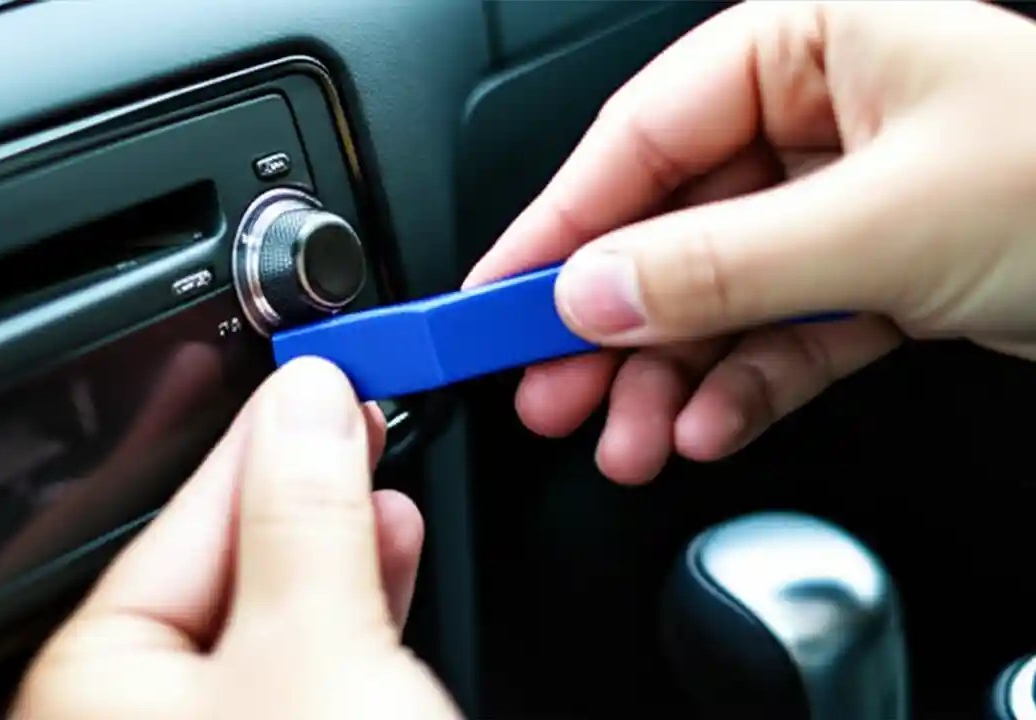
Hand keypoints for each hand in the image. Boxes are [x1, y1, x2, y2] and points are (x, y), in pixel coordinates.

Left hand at [11, 358, 461, 719]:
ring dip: (334, 534)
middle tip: (350, 401)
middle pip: (221, 556)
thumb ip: (305, 515)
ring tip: (379, 466)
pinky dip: (352, 605)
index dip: (258, 433)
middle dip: (294, 478)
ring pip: (271, 610)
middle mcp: (133, 710)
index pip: (178, 515)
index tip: (315, 370)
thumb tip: (306, 402)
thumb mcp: (311, 645)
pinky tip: (390, 555)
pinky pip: (305, 662)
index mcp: (95, 681)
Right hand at [465, 0, 1035, 483]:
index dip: (557, 227)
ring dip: (668, 375)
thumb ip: (721, 263)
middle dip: (607, 324)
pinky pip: (781, 332)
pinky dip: (743, 386)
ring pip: (718, 293)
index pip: (639, 137)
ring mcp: (848, 201)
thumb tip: (592, 292)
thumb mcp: (886, 220)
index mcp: (811, 42)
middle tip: (548, 394)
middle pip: (667, 226)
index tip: (496, 301)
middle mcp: (822, 114)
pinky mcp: (880, 275)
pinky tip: (709, 428)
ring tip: (629, 441)